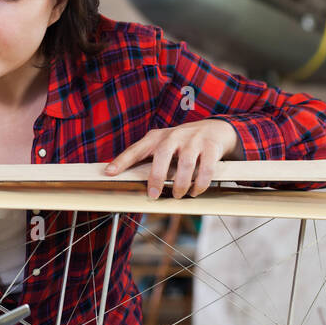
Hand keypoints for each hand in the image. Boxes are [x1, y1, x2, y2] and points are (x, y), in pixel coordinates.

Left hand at [105, 119, 242, 198]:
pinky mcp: (211, 147)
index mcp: (157, 137)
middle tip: (153, 195)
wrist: (215, 129)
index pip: (136, 149)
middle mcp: (174, 136)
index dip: (122, 160)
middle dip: (156, 177)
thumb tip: (128, 180)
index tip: (109, 172)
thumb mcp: (164, 144)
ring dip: (180, 184)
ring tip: (177, 195)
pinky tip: (195, 191)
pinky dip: (199, 184)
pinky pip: (205, 169)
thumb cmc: (183, 142)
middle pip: (162, 155)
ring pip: (185, 164)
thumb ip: (149, 158)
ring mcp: (194, 140)